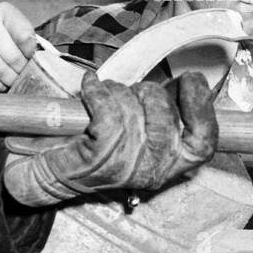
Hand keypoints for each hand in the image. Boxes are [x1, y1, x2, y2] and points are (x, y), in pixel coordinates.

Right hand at [0, 2, 37, 90]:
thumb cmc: (5, 39)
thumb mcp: (18, 34)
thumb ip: (30, 44)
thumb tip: (42, 63)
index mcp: (4, 11)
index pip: (26, 37)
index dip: (32, 55)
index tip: (32, 62)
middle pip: (13, 56)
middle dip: (21, 72)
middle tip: (25, 78)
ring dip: (10, 80)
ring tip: (14, 82)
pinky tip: (0, 84)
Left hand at [2, 69, 217, 206]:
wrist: (49, 173)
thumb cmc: (97, 147)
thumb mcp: (140, 135)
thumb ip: (166, 116)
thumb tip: (190, 81)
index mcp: (170, 166)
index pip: (203, 142)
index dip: (202, 107)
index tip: (189, 80)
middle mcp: (152, 171)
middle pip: (165, 114)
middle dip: (145, 91)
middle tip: (128, 94)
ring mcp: (125, 167)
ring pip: (133, 109)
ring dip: (117, 91)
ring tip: (104, 95)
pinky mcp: (97, 157)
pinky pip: (107, 112)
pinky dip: (96, 91)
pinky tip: (90, 85)